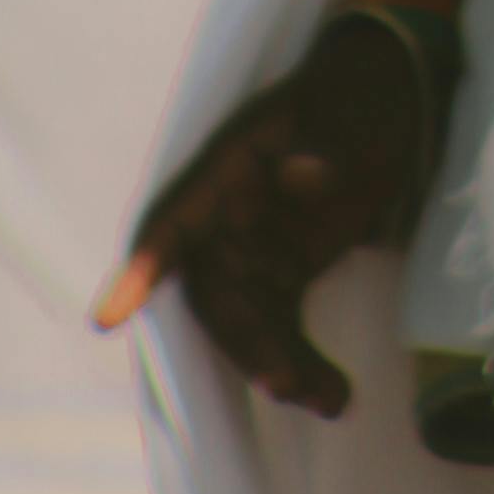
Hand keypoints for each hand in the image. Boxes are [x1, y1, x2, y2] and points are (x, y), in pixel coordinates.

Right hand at [90, 5, 443, 412]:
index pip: (173, 221)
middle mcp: (226, 217)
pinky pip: (279, 329)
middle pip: (214, 292)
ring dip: (278, 364)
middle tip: (285, 380)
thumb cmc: (354, 96)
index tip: (108, 318)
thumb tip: (299, 176)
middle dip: (244, 343)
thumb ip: (324, 144)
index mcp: (228, 167)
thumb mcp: (347, 112)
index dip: (140, 270)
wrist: (386, 95)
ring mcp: (253, 251)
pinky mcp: (282, 275)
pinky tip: (335, 394)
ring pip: (245, 323)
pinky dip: (303, 363)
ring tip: (330, 397)